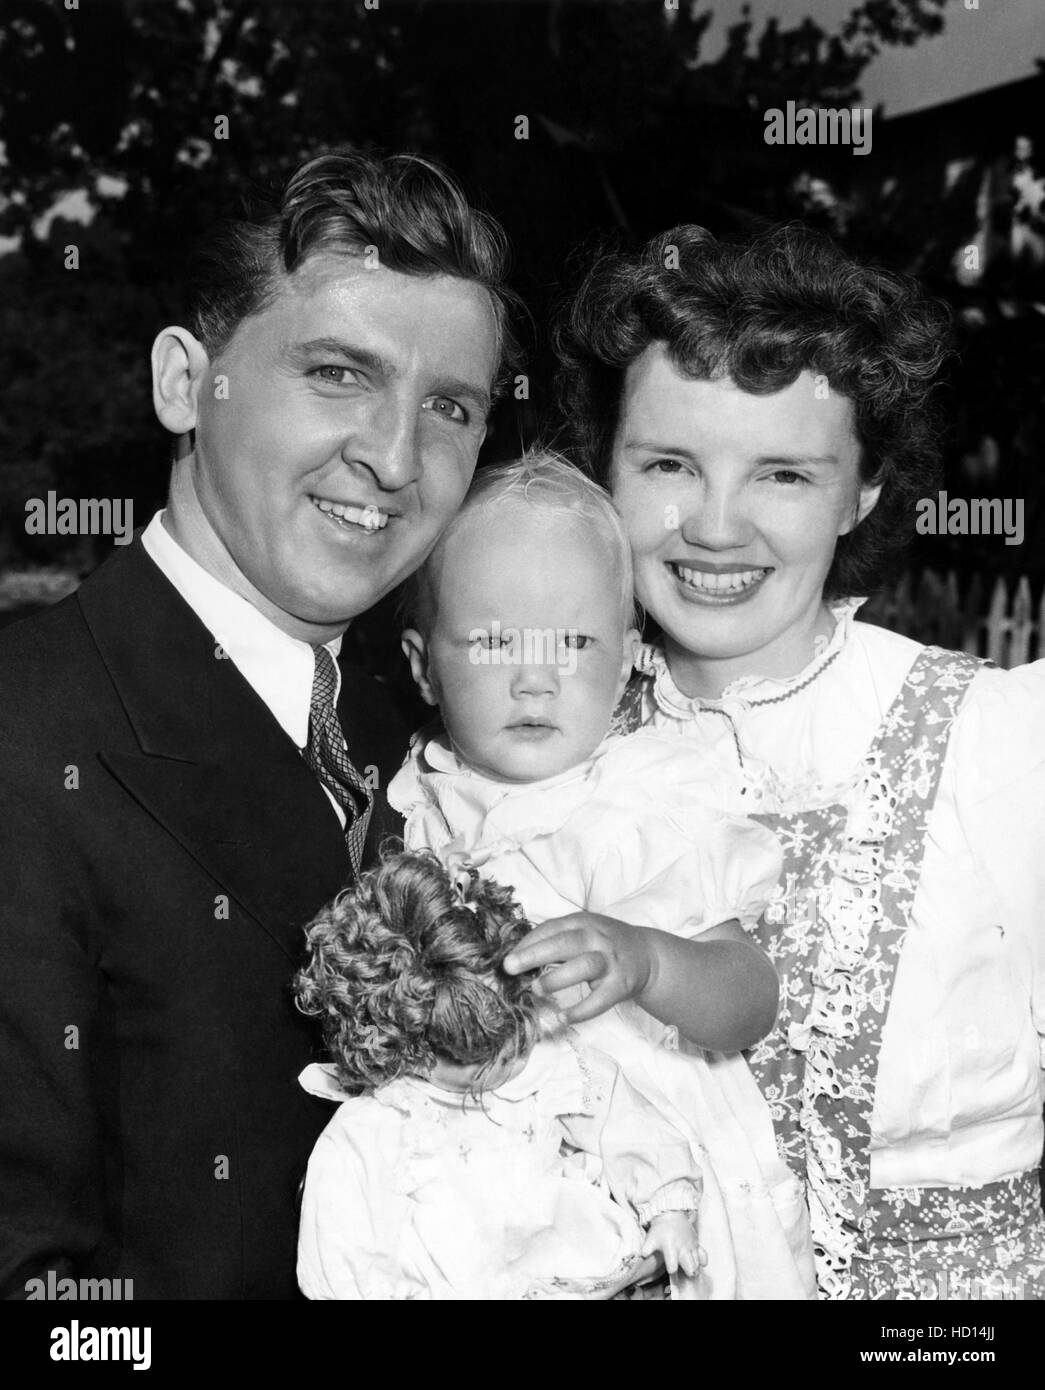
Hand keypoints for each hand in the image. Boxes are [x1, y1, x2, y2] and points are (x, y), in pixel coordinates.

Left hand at [503, 913, 654, 1023]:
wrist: (647, 955)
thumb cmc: (604, 943)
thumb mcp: (583, 930)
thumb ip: (556, 939)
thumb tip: (518, 956)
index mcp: (583, 922)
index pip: (552, 928)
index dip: (528, 942)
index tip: (507, 957)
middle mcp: (597, 938)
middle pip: (565, 942)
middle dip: (535, 954)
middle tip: (509, 967)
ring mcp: (610, 961)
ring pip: (584, 966)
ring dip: (557, 978)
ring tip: (535, 989)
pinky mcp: (620, 985)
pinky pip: (600, 999)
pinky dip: (581, 1010)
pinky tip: (563, 1017)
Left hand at [642, 1211, 705, 1279]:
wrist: (671, 1215)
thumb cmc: (660, 1230)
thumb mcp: (651, 1239)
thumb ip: (647, 1248)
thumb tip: (643, 1255)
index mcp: (670, 1248)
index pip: (673, 1264)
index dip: (672, 1271)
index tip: (672, 1273)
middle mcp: (682, 1248)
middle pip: (690, 1266)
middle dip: (690, 1273)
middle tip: (687, 1275)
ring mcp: (691, 1246)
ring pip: (697, 1262)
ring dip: (695, 1269)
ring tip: (692, 1272)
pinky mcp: (696, 1243)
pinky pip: (704, 1254)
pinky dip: (703, 1260)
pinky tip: (701, 1264)